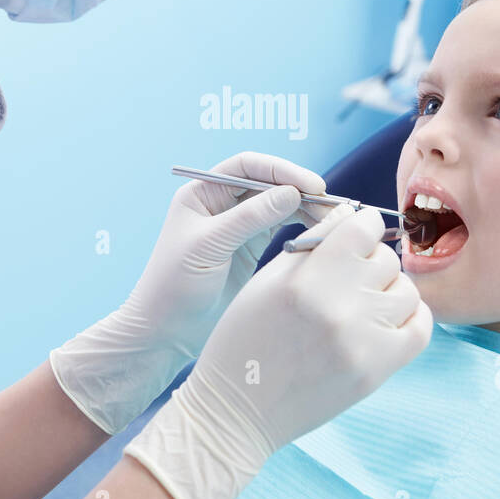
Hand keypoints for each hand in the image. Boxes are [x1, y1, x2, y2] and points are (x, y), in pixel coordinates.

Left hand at [49, 152, 326, 434]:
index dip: (280, 170)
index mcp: (202, 193)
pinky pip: (280, 228)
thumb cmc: (174, 286)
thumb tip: (291, 193)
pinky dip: (301, 228)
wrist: (165, 332)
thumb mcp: (209, 247)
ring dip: (305, 208)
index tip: (310, 184)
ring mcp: (237, 226)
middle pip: (267, 183)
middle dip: (299, 189)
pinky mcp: (249, 249)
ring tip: (333, 218)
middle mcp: (220, 204)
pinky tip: (320, 233)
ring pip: (278, 205)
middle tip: (331, 202)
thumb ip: (250, 218)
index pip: (246, 166)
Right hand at [125, 203, 433, 498]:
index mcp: (307, 278)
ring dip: (389, 292)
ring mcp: (363, 341)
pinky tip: (386, 322)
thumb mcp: (266, 280)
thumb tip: (353, 215)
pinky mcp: (378, 370)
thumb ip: (312, 245)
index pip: (364, 226)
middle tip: (348, 279)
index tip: (356, 237)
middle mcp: (340, 306)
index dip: (362, 226)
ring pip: (407, 292)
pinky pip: (420, 328)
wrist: (238, 410)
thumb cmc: (246, 339)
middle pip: (386, 259)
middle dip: (369, 263)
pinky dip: (410, 319)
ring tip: (362, 305)